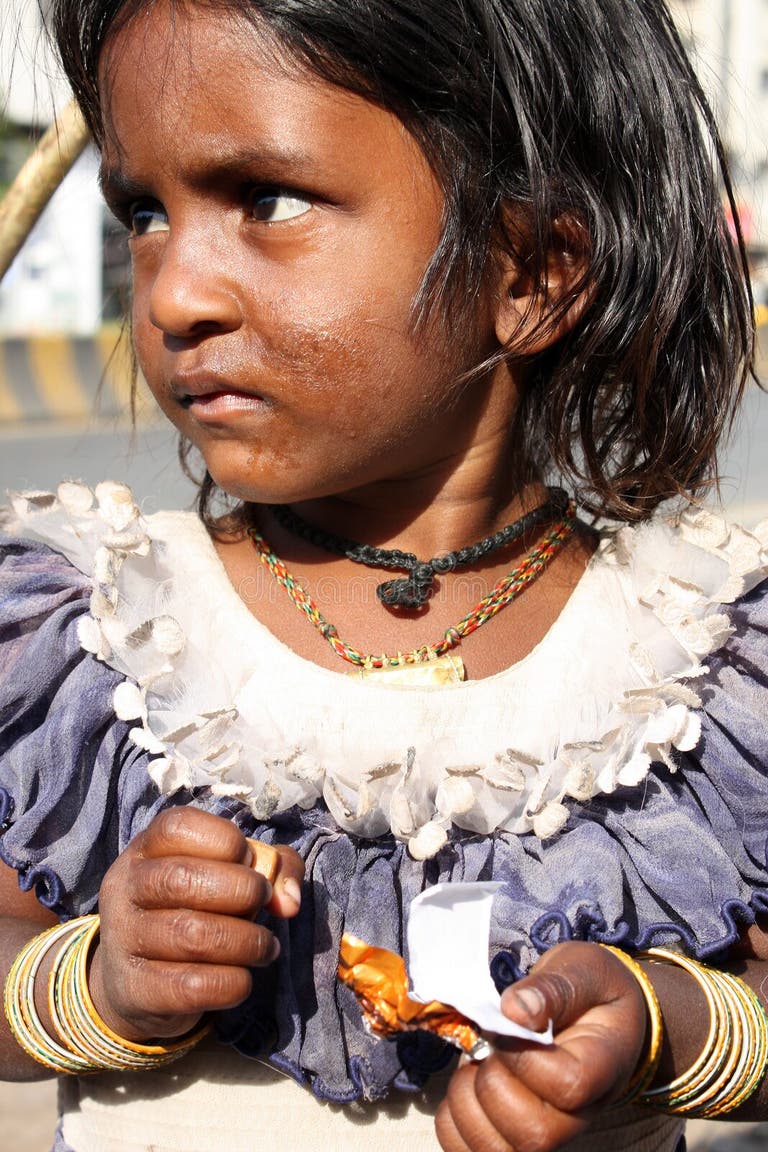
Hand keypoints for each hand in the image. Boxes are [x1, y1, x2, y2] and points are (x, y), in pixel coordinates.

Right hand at [88, 807, 303, 1042]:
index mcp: (147, 849)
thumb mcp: (226, 875)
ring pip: (190, 935)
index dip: (224, 839)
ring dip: (246, 941)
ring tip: (265, 947)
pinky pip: (190, 986)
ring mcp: (124, 939)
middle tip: (262, 903)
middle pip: (182, 878)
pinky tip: (243, 979)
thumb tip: (290, 901)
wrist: (135, 980)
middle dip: (241, 890)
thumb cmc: (194, 910)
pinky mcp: (134, 989)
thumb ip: (272, 868)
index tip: (249, 862)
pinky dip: (230, 983)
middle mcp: (126, 887)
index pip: (177, 827)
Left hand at [435, 942, 647, 1151]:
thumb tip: (514, 1011)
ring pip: (498, 1150)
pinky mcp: (515, 1135)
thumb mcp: (582, 970)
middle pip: (532, 1133)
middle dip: (492, 1082)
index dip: (525, 1057)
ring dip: (467, 1102)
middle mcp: (576, 1113)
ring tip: (475, 1063)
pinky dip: (453, 1121)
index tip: (511, 1023)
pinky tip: (464, 1083)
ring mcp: (546, 1131)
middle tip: (489, 1045)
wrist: (598, 1015)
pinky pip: (472, 1150)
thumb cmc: (592, 991)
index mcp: (601, 1068)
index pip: (568, 1086)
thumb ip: (554, 988)